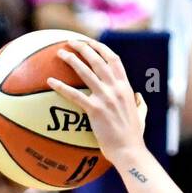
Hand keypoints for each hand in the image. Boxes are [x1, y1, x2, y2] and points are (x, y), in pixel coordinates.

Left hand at [48, 37, 147, 167]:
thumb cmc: (134, 137)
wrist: (130, 151)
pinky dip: (61, 86)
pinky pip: (74, 95)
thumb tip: (138, 97)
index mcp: (126, 87)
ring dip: (71, 59)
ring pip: (85, 72)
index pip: (114, 59)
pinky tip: (50, 81)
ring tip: (60, 53)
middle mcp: (116, 88)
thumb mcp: (141, 115)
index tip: (90, 42)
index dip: (101, 48)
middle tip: (70, 41)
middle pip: (98, 60)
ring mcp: (106, 97)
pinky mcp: (95, 109)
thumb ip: (139, 103)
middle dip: (83, 47)